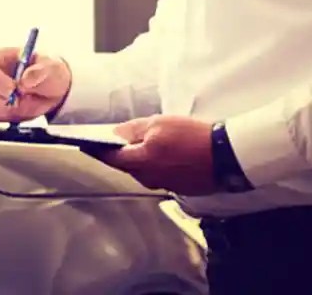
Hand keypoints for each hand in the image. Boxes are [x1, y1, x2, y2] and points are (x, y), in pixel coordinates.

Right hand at [0, 47, 71, 121]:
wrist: (55, 91)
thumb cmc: (48, 72)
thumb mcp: (52, 68)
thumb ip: (41, 71)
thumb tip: (25, 80)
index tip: (13, 89)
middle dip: (6, 100)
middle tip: (22, 100)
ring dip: (14, 109)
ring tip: (31, 101)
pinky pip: (0, 121)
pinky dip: (16, 118)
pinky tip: (28, 111)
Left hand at [98, 115, 217, 195]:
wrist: (226, 155)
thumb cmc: (192, 136)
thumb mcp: (160, 123)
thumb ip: (134, 130)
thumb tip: (115, 134)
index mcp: (141, 162)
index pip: (110, 158)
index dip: (96, 150)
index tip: (85, 144)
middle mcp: (149, 178)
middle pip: (126, 166)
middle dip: (119, 154)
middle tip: (113, 141)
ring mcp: (163, 185)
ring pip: (142, 171)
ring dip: (138, 159)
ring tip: (139, 144)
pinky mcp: (177, 188)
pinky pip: (158, 175)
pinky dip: (155, 164)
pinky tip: (160, 154)